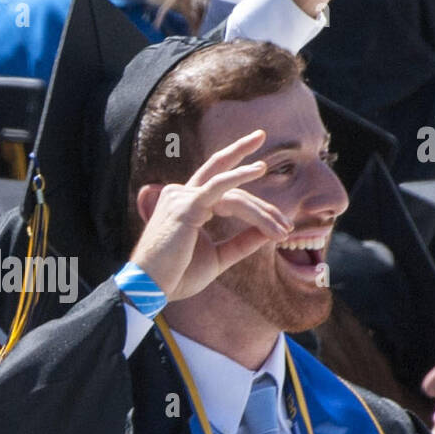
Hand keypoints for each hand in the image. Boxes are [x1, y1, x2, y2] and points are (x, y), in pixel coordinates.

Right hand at [129, 130, 292, 300]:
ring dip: (260, 210)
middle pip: (224, 178)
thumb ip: (242, 243)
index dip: (254, 206)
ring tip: (283, 224)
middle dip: (244, 158)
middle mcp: (182, 195)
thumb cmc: (178, 275)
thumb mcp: (219, 257)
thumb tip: (268, 232)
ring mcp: (182, 197)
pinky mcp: (185, 204)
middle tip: (265, 146)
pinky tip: (258, 169)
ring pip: (231, 193)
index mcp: (187, 205)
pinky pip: (218, 187)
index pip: (225, 193)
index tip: (281, 224)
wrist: (151, 287)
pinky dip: (239, 178)